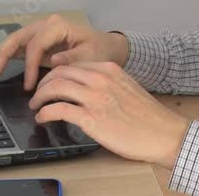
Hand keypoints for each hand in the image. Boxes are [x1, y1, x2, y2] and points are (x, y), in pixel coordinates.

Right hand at [0, 14, 130, 90]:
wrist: (107, 47)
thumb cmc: (100, 50)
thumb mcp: (91, 56)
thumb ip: (72, 59)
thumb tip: (54, 61)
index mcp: (59, 26)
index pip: (37, 44)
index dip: (30, 65)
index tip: (29, 86)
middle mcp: (47, 25)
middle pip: (20, 38)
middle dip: (3, 53)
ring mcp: (41, 32)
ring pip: (14, 40)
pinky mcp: (38, 42)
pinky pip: (18, 46)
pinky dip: (3, 53)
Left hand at [29, 61, 190, 168]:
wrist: (163, 133)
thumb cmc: (148, 116)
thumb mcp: (127, 87)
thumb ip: (107, 83)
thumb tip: (86, 89)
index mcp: (108, 69)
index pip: (72, 64)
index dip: (55, 73)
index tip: (49, 81)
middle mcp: (100, 79)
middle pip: (59, 73)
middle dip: (43, 82)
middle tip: (37, 93)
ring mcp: (94, 98)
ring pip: (55, 88)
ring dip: (40, 97)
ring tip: (35, 105)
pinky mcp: (90, 118)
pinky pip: (57, 110)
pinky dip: (45, 113)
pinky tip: (42, 118)